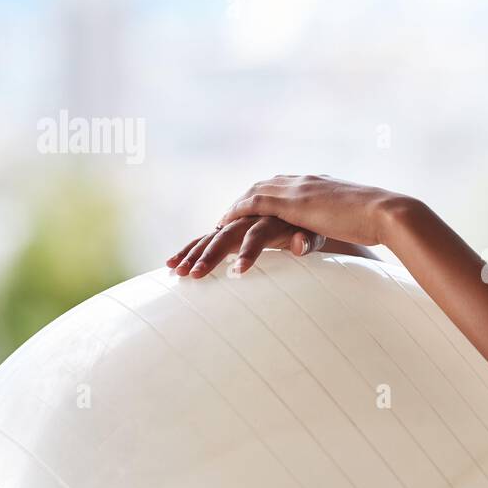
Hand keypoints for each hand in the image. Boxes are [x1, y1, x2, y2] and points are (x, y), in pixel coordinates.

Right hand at [166, 215, 322, 277]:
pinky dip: (190, 250)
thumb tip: (298, 244)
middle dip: (211, 254)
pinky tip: (171, 263)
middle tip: (196, 275)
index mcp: (272, 217)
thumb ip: (308, 240)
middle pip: (228, 234)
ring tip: (178, 272)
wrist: (303, 212)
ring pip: (212, 236)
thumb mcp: (316, 234)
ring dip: (194, 253)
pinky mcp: (229, 230)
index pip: (257, 233)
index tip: (238, 272)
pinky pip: (207, 239)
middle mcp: (251, 217)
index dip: (248, 251)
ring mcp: (238, 223)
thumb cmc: (312, 228)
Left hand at [216, 174, 404, 247]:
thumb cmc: (381, 221)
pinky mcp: (294, 201)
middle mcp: (306, 181)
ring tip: (219, 225)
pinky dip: (237, 211)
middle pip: (264, 186)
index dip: (266, 197)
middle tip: (225, 219)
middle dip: (243, 201)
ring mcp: (299, 188)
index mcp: (321, 184)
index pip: (285, 186)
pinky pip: (255, 203)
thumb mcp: (356, 220)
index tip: (252, 210)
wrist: (387, 212)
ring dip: (235, 207)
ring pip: (254, 192)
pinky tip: (224, 224)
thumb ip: (345, 222)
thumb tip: (348, 231)